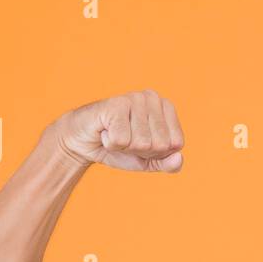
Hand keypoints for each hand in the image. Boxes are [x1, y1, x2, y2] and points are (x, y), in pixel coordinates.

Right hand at [51, 89, 184, 171]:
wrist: (83, 143)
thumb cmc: (119, 149)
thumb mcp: (148, 161)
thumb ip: (168, 164)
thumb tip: (179, 158)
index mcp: (166, 107)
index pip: (176, 144)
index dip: (157, 152)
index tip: (140, 144)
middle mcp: (152, 97)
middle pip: (160, 144)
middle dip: (140, 150)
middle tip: (125, 139)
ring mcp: (134, 98)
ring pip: (142, 143)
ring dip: (125, 147)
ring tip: (115, 134)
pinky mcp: (115, 104)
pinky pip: (122, 140)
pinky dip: (111, 144)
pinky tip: (104, 132)